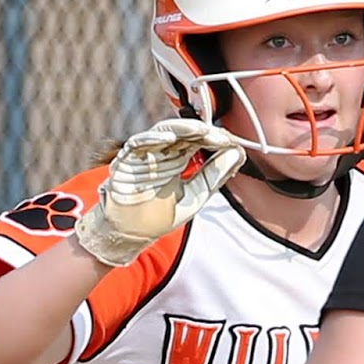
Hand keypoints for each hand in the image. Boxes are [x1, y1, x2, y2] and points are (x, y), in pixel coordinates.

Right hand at [75, 118, 245, 266]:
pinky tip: (170, 139)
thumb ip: (214, 176)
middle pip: (185, 133)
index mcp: (178, 160)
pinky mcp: (127, 160)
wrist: (130, 234)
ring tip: (202, 131)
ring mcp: (145, 154)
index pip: (199, 141)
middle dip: (205, 133)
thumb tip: (237, 156)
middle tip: (222, 138)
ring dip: (184, 129)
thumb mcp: (195, 196)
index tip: (233, 144)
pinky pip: (138, 144)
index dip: (215, 140)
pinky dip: (153, 139)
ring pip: (164, 132)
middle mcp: (162, 153)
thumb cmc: (158, 216)